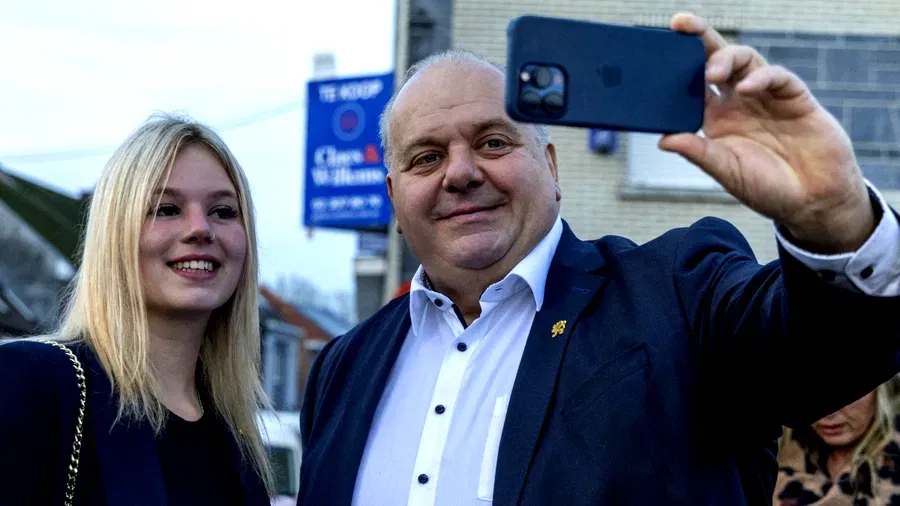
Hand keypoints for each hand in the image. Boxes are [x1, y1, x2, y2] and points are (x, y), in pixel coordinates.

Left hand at [659, 13, 874, 252]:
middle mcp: (737, 102)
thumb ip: (699, 153)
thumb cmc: (767, 188)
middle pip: (715, 60)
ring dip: (725, 58)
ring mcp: (765, 96)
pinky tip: (747, 88)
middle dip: (698, 39)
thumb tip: (663, 140)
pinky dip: (760, 78)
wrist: (813, 199)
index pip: (691, 85)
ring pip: (744, 59)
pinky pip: (776, 76)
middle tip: (680, 25)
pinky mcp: (793, 96)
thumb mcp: (727, 173)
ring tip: (713, 72)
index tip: (656, 54)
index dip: (676, 69)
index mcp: (716, 118)